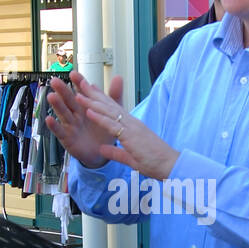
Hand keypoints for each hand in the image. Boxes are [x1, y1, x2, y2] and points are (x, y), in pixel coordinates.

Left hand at [44, 72, 179, 178]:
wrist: (170, 165)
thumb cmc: (155, 161)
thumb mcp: (130, 157)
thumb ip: (115, 152)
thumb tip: (101, 149)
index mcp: (132, 126)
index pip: (113, 109)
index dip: (100, 99)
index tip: (89, 90)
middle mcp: (131, 122)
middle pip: (108, 105)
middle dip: (93, 94)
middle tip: (79, 82)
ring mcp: (131, 127)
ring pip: (108, 112)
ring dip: (91, 102)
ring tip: (78, 93)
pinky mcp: (131, 136)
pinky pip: (112, 125)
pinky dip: (99, 118)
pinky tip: (88, 111)